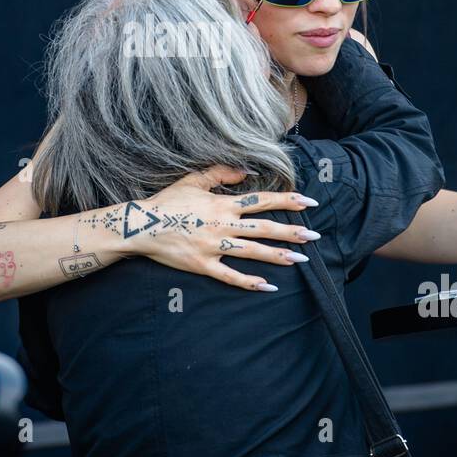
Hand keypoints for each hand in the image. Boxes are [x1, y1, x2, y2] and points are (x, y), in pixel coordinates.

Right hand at [112, 165, 322, 291]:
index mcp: (222, 203)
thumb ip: (221, 172)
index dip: (287, 201)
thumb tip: (246, 170)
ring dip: (278, 256)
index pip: (262, 200)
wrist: (141, 225)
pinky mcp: (203, 264)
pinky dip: (249, 282)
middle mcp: (222, 224)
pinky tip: (267, 286)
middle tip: (315, 236)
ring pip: (252, 251)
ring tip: (300, 260)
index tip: (309, 203)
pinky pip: (230, 276)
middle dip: (292, 231)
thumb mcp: (193, 179)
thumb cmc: (167, 202)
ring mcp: (213, 246)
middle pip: (264, 228)